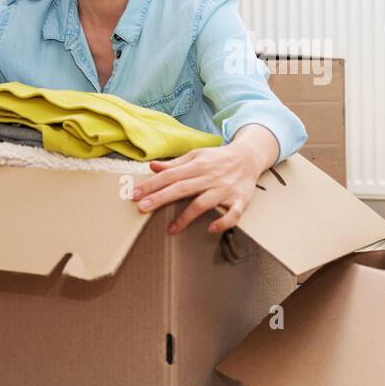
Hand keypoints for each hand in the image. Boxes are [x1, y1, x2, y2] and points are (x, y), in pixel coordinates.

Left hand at [132, 126, 278, 234]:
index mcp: (198, 165)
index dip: (152, 184)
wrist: (249, 157)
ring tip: (170, 230)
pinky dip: (223, 222)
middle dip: (161, 198)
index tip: (135, 194)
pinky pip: (233, 214)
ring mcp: (225, 190)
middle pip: (182, 188)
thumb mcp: (197, 155)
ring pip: (203, 203)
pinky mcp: (240, 200)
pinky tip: (211, 228)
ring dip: (186, 217)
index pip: (171, 175)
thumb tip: (152, 166)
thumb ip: (175, 163)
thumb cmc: (218, 158)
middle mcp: (210, 177)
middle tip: (142, 208)